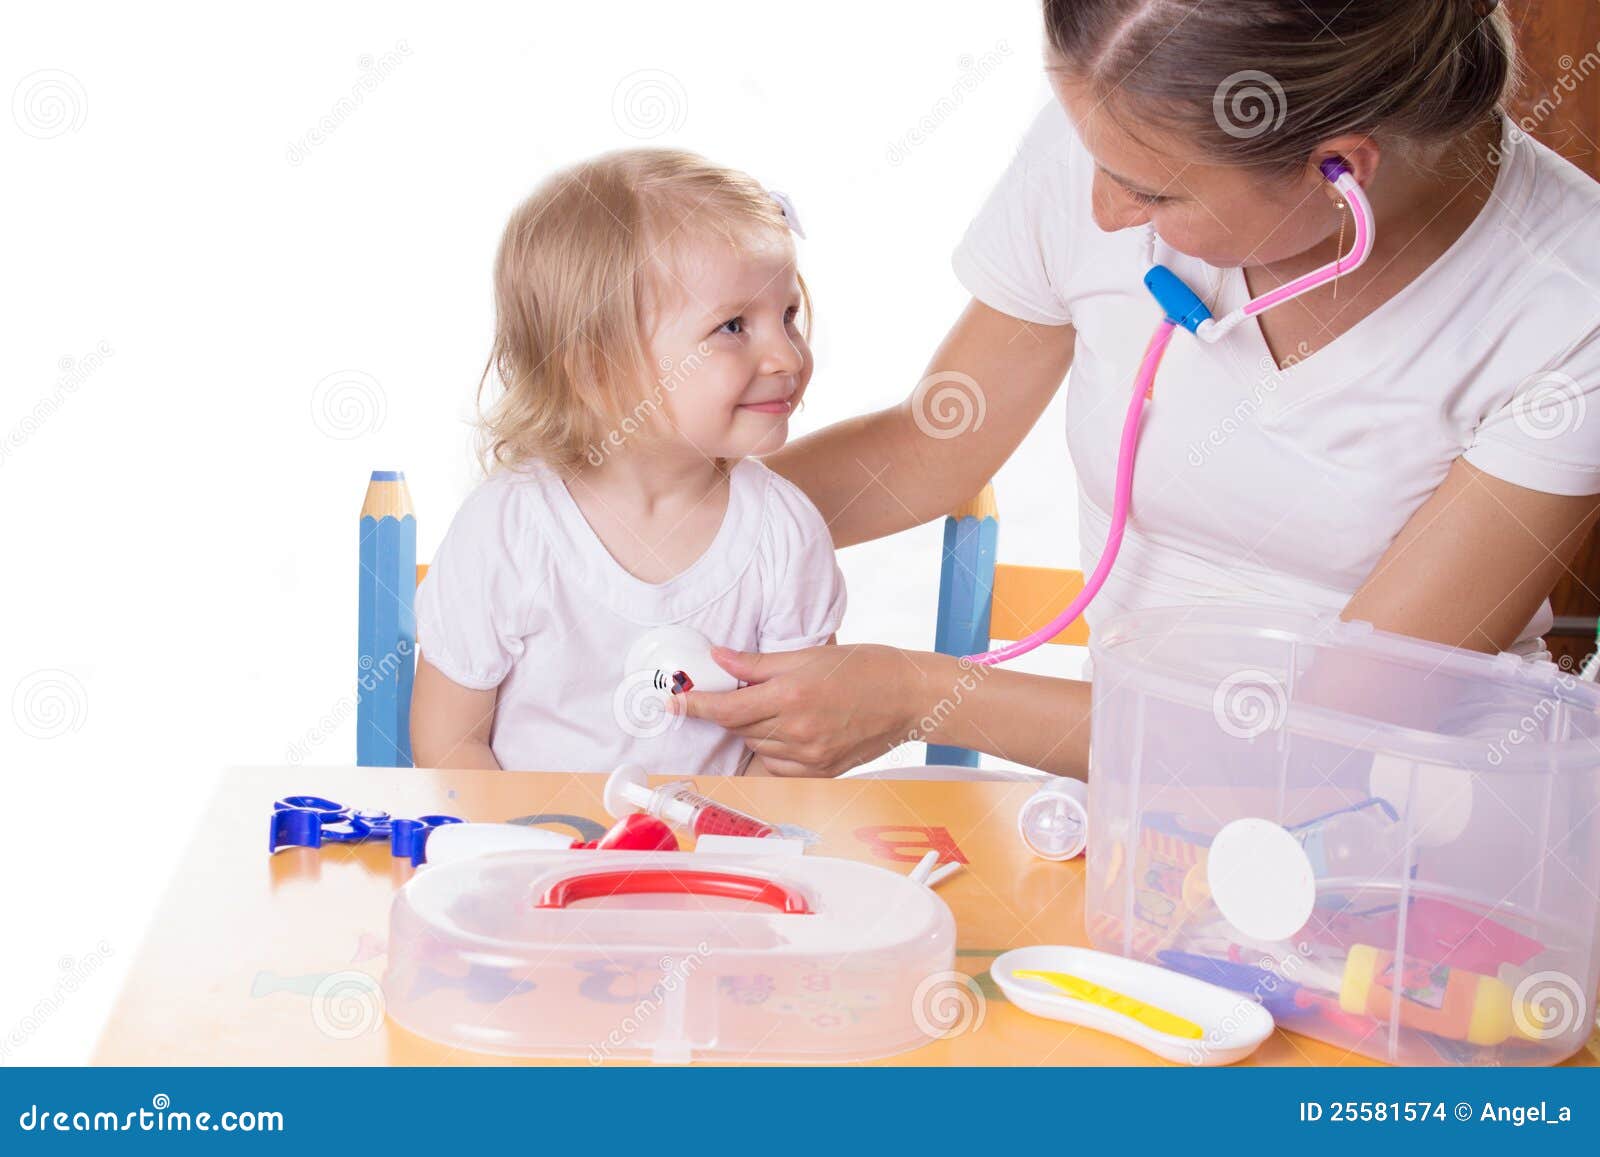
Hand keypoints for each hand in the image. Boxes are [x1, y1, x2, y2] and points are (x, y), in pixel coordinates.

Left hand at [672, 644, 921, 776]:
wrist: (910, 697)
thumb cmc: (865, 668)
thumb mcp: (809, 655)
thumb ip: (759, 663)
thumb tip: (719, 657)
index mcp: (792, 696)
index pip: (727, 707)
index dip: (695, 705)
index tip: (672, 701)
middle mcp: (797, 731)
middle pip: (739, 727)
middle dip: (728, 710)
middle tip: (731, 692)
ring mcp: (810, 756)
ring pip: (757, 747)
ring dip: (751, 729)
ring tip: (774, 707)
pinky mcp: (822, 772)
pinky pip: (779, 766)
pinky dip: (771, 749)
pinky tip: (785, 731)